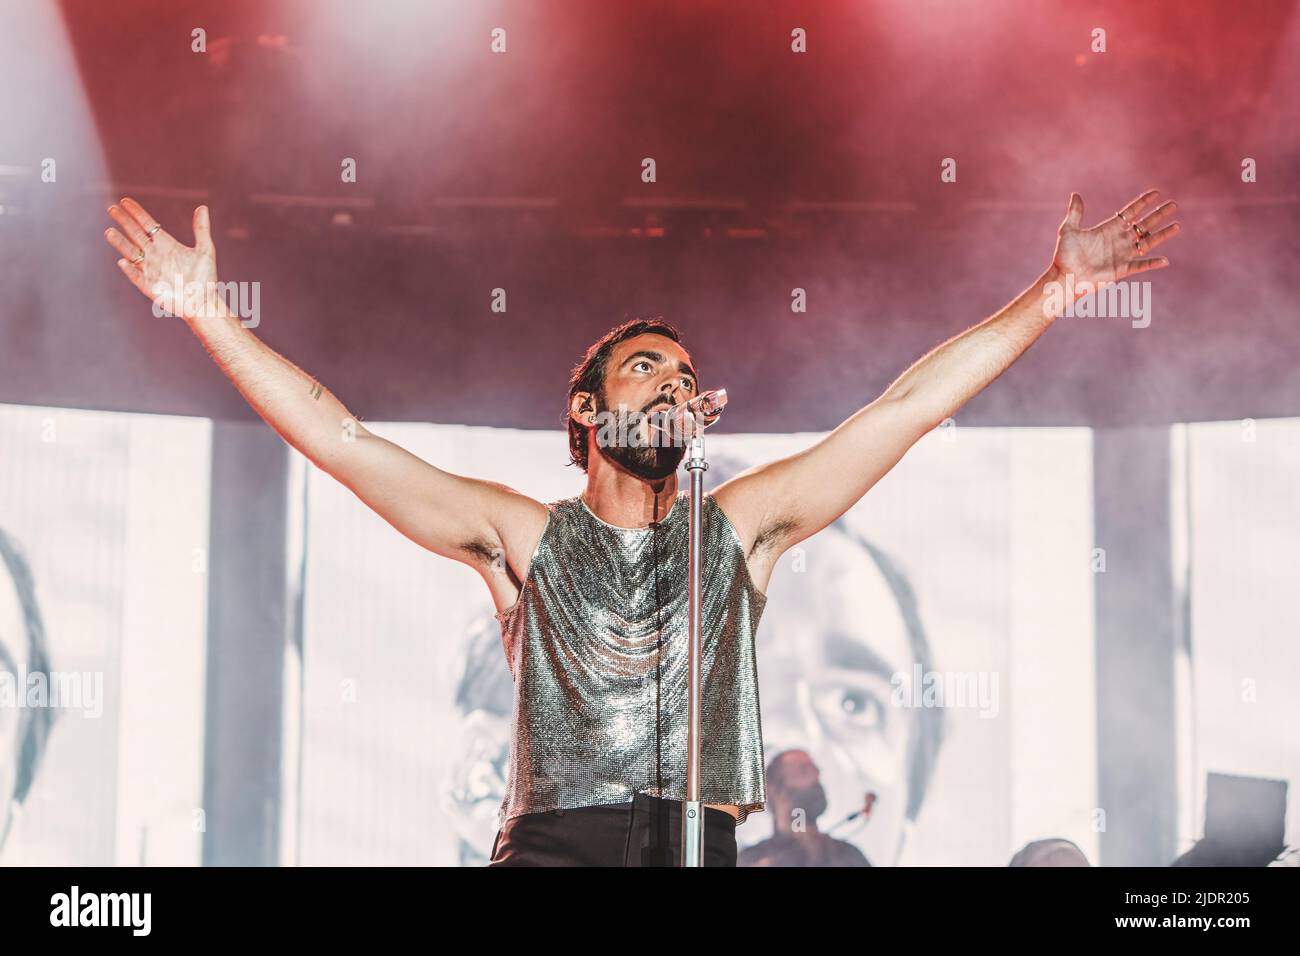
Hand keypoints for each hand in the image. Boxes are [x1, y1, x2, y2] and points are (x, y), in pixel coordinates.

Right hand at [104, 199, 220, 318]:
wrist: (203, 302)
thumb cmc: (204, 278)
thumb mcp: (205, 250)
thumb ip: (201, 229)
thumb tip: (202, 207)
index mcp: (165, 244)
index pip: (147, 224)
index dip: (136, 212)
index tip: (124, 200)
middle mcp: (154, 254)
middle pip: (135, 234)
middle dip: (124, 221)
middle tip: (112, 208)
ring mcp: (150, 269)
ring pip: (131, 253)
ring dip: (120, 243)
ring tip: (109, 231)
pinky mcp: (149, 286)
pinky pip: (136, 276)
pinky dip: (130, 270)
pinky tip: (123, 261)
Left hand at [1051, 189, 1179, 287]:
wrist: (1064, 278)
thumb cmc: (1064, 256)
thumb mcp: (1068, 231)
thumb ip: (1075, 213)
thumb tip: (1076, 195)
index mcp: (1109, 229)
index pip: (1130, 212)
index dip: (1143, 203)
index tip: (1156, 193)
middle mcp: (1119, 240)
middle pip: (1144, 224)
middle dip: (1158, 215)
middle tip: (1173, 205)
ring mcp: (1122, 255)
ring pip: (1147, 242)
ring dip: (1162, 235)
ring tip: (1177, 226)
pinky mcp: (1122, 270)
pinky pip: (1140, 265)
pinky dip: (1152, 263)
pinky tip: (1164, 260)